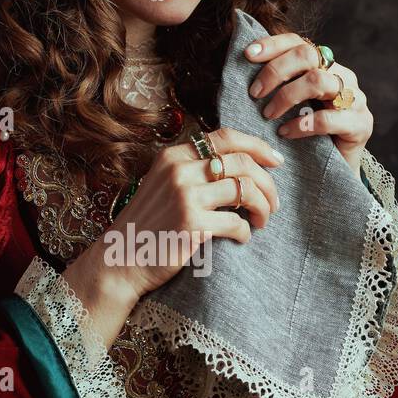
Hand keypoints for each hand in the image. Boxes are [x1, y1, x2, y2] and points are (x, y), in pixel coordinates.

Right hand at [84, 126, 283, 302]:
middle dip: (268, 182)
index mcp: (173, 156)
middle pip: (242, 163)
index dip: (258, 147)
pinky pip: (237, 223)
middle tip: (274, 202)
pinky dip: (246, 232)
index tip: (276, 162)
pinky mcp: (192, 224)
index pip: (226, 138)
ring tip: (263, 220)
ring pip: (245, 190)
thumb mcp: (162, 185)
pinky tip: (242, 238)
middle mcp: (179, 170)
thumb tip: (241, 167)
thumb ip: (192, 170)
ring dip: (263, 206)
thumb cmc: (147, 225)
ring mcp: (185, 196)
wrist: (121, 259)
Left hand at [245, 33, 372, 176]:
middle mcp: (342, 76)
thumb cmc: (308, 135)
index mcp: (325, 67)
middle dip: (276, 71)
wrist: (337, 169)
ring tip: (268, 115)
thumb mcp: (291, 107)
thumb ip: (277, 87)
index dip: (273, 45)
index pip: (299, 42)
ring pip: (319, 81)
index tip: (248, 55)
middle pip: (309, 55)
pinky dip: (301, 125)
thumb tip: (241, 71)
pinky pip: (327, 119)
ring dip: (287, 96)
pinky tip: (285, 132)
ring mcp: (355, 99)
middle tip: (255, 92)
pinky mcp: (361, 124)